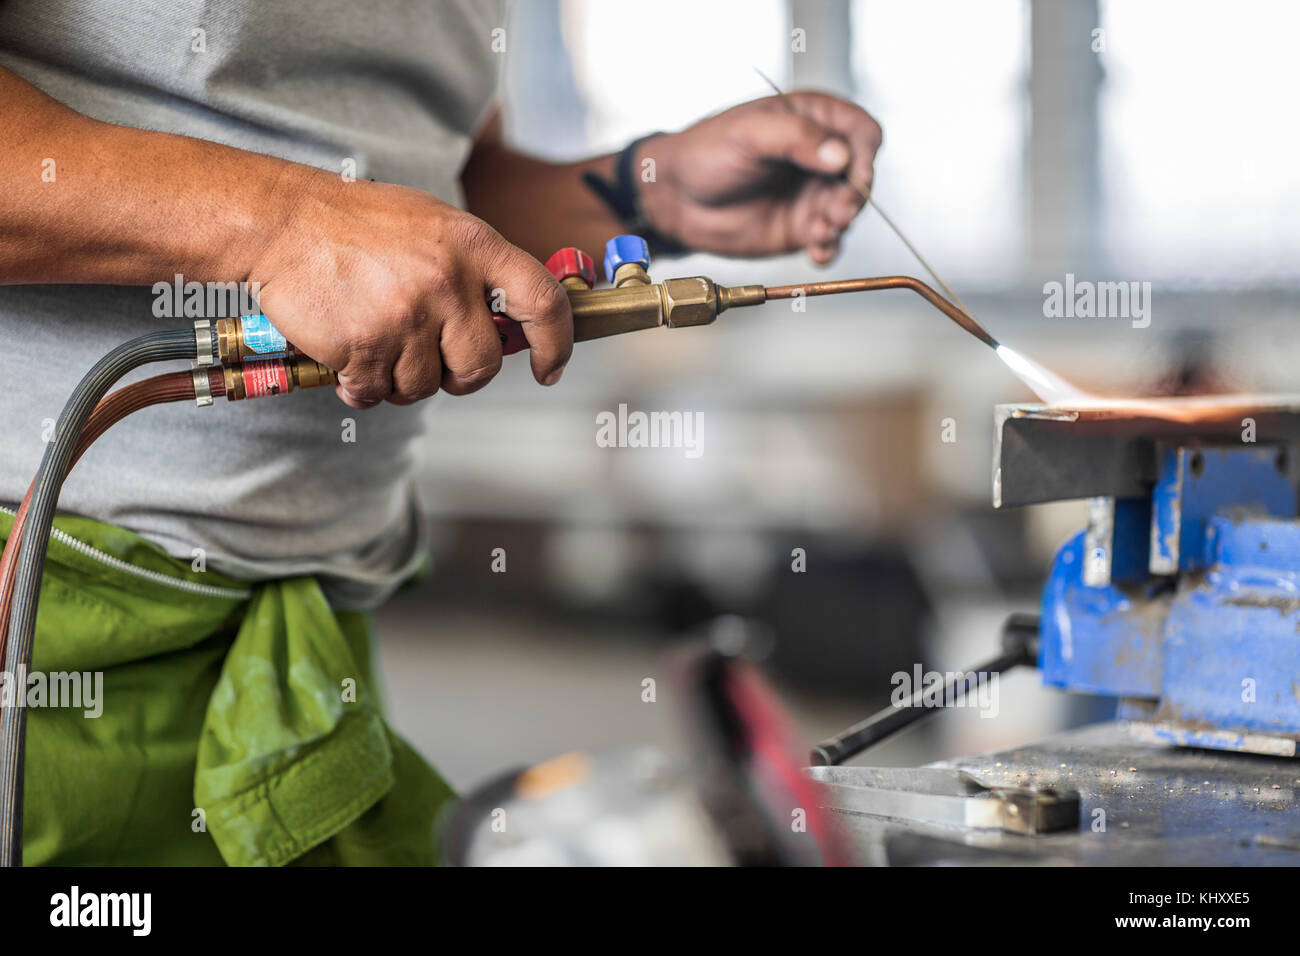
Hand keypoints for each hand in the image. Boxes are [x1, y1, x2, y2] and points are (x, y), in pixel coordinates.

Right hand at [252, 173, 572, 408]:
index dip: (555, 342)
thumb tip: (508, 315)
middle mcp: (448, 282)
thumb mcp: (434, 224)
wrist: (284, 222)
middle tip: (436, 364)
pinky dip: (362, 386)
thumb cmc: (356, 223)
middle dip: (461, 377)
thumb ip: (474, 267)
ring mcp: (407, 317)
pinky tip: (350, 355)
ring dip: (401, 379)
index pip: (542, 302)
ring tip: (378, 342)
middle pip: (481, 365)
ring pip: (424, 386)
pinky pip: (377, 393)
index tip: (548, 366)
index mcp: (474, 245)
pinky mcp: (366, 347)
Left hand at [639, 92, 881, 264]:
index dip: (864, 152)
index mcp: (813, 120)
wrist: (676, 197)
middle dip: (854, 195)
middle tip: (838, 210)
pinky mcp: (802, 227)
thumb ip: (796, 138)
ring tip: (822, 231)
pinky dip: (829, 248)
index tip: (851, 172)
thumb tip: (840, 154)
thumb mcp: (749, 133)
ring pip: (849, 210)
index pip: (861, 131)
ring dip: (842, 223)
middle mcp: (820, 158)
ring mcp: (813, 194)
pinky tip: (818, 250)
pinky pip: (830, 240)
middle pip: (862, 175)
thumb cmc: (706, 152)